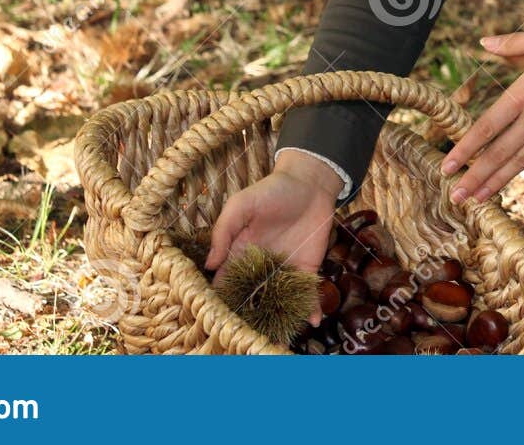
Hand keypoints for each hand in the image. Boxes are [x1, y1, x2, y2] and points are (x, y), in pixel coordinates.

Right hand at [205, 150, 342, 326]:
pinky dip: (311, 308)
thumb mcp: (241, 205)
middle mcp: (261, 266)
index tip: (216, 321)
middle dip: (249, 318)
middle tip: (246, 340)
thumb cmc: (272, 190)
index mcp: (239, 253)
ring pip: (279, 301)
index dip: (221, 300)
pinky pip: (308, 293)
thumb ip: (224, 231)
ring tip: (276, 341)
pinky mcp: (308, 269)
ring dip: (279, 320)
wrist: (310, 182)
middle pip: (252, 298)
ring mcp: (284, 269)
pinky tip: (312, 322)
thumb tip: (210, 264)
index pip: (226, 282)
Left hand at [439, 28, 523, 204]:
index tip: (447, 166)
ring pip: (522, 163)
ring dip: (500, 183)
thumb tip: (484, 42)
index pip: (486, 127)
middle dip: (475, 178)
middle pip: (499, 154)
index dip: (464, 149)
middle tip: (457, 197)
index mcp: (523, 95)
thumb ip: (512, 44)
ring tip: (481, 200)